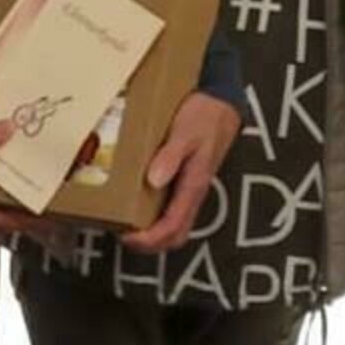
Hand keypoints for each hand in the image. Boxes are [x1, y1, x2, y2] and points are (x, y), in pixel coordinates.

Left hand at [120, 92, 241, 252]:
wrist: (222, 101)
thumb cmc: (204, 116)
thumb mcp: (185, 132)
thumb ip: (171, 156)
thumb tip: (153, 182)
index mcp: (194, 185)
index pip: (173, 227)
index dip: (149, 240)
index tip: (126, 236)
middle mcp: (193, 192)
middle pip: (175, 234)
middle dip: (149, 243)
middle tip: (122, 233)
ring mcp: (191, 188)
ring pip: (174, 223)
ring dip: (151, 231)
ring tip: (125, 222)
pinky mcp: (187, 179)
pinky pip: (171, 208)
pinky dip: (153, 214)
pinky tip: (135, 202)